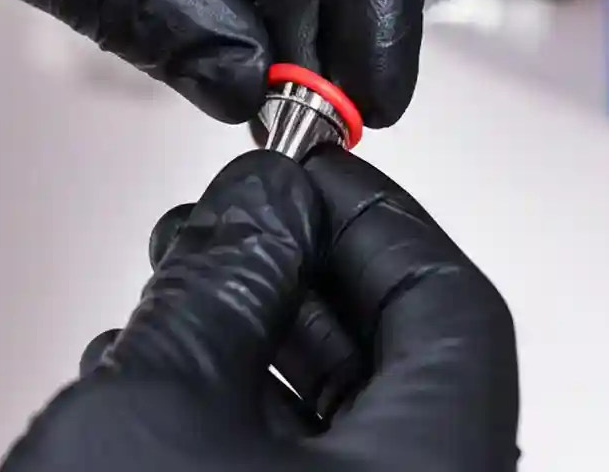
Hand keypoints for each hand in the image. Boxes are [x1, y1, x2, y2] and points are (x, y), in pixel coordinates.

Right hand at [0, 149, 519, 470]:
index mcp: (434, 469)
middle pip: (394, 352)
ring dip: (255, 335)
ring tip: (179, 287)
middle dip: (296, 268)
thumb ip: (223, 279)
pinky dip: (239, 408)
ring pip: (338, 414)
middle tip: (231, 223)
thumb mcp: (160, 401)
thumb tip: (261, 200)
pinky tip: (162, 375)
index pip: (448, 301)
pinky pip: (298, 466)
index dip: (372, 211)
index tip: (308, 167)